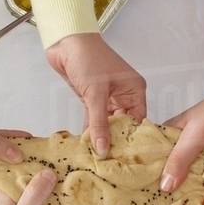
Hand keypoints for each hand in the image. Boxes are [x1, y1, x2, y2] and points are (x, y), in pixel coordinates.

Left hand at [46, 33, 146, 157]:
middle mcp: (124, 94)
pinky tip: (87, 144)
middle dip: (116, 140)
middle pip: (123, 124)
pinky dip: (90, 129)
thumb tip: (103, 149)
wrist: (65, 42)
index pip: (139, 120)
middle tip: (111, 162)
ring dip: (101, 136)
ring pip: (108, 123)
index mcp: (134, 89)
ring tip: (99, 157)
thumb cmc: (87, 58)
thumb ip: (99, 123)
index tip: (127, 158)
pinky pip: (94, 119)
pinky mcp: (91, 99)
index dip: (133, 138)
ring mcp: (107, 97)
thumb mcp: (95, 93)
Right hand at [161, 12, 203, 191]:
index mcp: (176, 138)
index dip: (153, 179)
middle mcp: (192, 149)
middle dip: (179, 192)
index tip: (145, 201)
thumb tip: (164, 187)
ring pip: (203, 180)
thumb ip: (180, 159)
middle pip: (181, 175)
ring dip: (203, 194)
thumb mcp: (195, 134)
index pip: (159, 161)